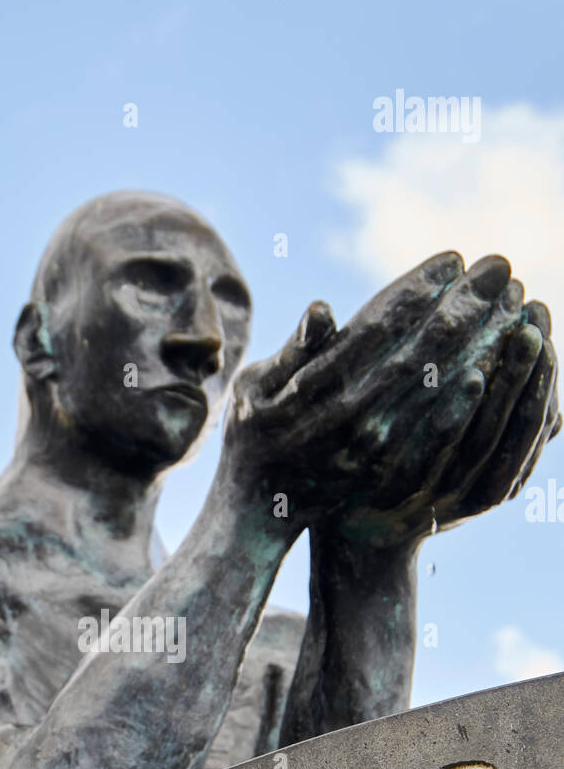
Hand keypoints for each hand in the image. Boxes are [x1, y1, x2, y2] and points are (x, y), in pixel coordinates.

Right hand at [221, 253, 558, 544]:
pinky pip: (444, 430)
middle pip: (420, 352)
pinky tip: (500, 365)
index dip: (419, 288)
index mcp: (316, 389)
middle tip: (502, 267)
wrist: (259, 512)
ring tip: (514, 306)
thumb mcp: (255, 387)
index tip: (455, 257)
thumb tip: (321, 312)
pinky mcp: (393, 473)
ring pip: (441, 388)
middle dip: (465, 305)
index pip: (378, 326)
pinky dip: (475, 396)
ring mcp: (376, 451)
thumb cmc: (253, 434)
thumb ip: (294, 351)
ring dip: (482, 343)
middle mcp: (350, 420)